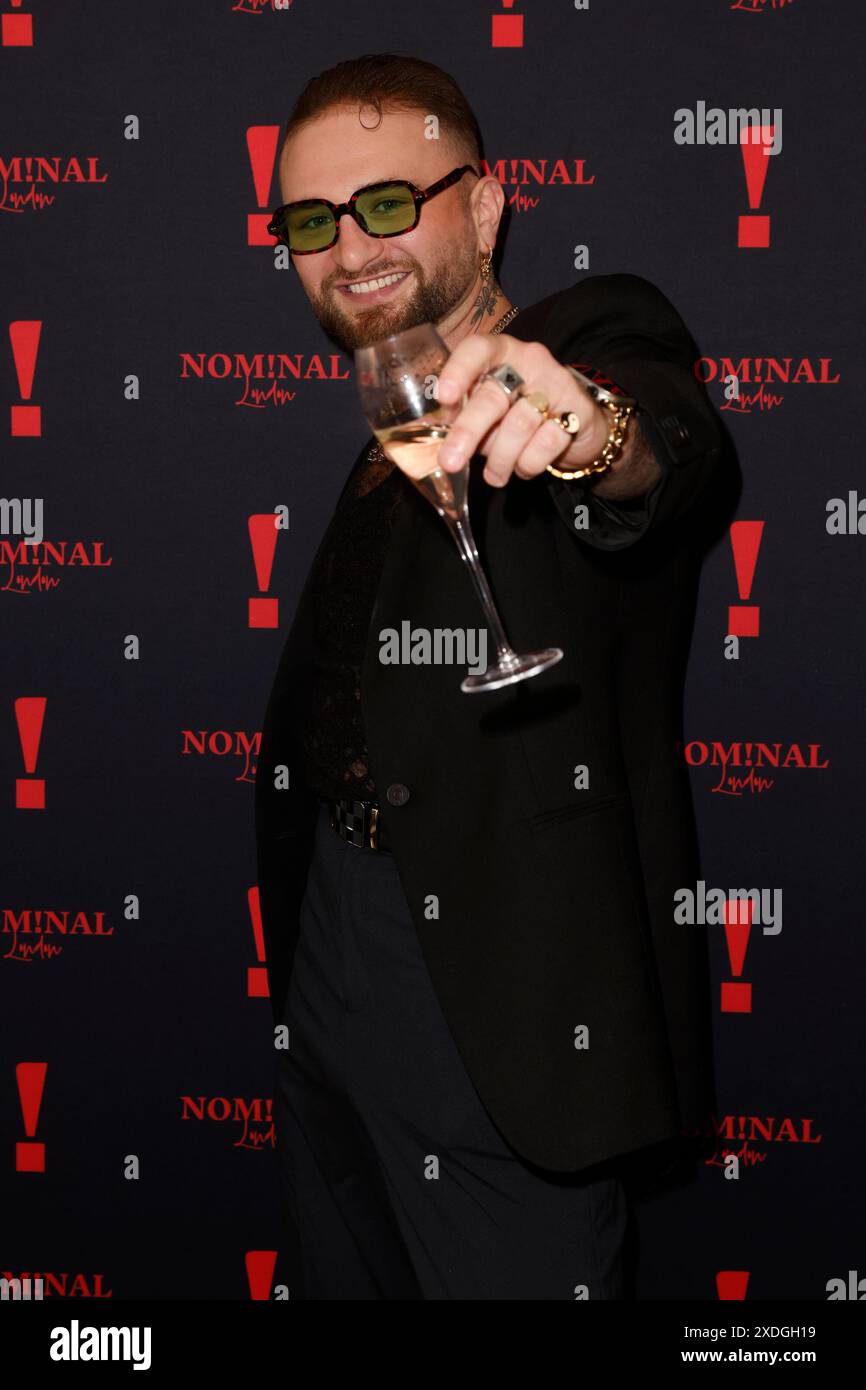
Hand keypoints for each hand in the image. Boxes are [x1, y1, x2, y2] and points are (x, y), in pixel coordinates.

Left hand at [435, 333, 608, 486]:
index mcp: (501, 352)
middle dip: (467, 433)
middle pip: (493, 397)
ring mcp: (556, 383)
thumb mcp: (489, 406)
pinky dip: (528, 464)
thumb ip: (463, 413)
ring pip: (518, 426)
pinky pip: (545, 444)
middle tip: (450, 462)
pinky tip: (522, 468)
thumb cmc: (518, 411)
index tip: (443, 398)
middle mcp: (529, 361)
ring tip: (494, 476)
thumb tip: (429, 435)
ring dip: (500, 459)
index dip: (458, 371)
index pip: (478, 349)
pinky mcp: (577, 410)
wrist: (577, 421)